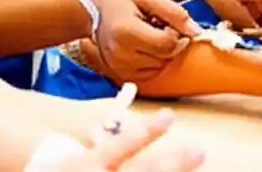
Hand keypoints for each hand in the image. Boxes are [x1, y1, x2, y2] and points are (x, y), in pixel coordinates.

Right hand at [54, 108, 203, 171]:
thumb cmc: (63, 169)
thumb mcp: (70, 152)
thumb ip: (103, 131)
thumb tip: (129, 96)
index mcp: (88, 165)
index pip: (118, 147)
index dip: (144, 133)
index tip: (169, 117)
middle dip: (173, 164)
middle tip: (198, 151)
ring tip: (197, 158)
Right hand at [87, 0, 200, 80]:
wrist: (90, 13)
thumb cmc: (120, 1)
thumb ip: (174, 13)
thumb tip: (196, 32)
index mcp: (126, 33)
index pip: (167, 44)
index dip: (175, 33)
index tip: (167, 22)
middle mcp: (121, 55)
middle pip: (165, 57)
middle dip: (169, 42)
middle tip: (157, 26)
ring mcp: (120, 68)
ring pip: (161, 67)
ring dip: (162, 52)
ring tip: (148, 34)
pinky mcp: (121, 75)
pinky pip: (151, 73)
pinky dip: (154, 61)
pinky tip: (143, 46)